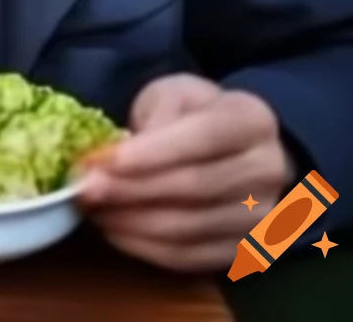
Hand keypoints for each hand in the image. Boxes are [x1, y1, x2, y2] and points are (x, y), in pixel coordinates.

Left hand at [78, 73, 295, 271]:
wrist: (237, 147)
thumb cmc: (196, 112)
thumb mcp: (174, 94)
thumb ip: (154, 118)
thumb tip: (118, 156)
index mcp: (252, 120)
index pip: (202, 138)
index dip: (150, 153)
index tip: (102, 160)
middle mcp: (268, 171)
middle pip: (194, 187)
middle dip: (131, 189)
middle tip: (85, 187)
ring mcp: (262, 218)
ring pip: (190, 227)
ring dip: (132, 221)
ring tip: (92, 207)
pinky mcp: (244, 252)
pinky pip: (190, 257)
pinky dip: (145, 247)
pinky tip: (114, 229)